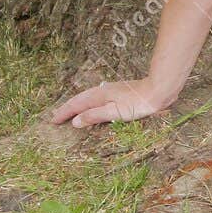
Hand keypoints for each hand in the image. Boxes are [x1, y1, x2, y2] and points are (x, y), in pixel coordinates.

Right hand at [50, 77, 173, 127]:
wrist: (158, 91)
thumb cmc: (138, 103)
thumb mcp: (114, 112)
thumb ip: (95, 116)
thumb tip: (75, 121)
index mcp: (99, 96)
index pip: (76, 105)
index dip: (64, 113)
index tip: (53, 121)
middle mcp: (103, 91)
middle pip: (80, 100)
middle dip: (67, 108)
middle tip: (56, 116)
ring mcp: (111, 91)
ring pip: (88, 98)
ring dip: (78, 105)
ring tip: (70, 112)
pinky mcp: (119, 93)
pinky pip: (97, 99)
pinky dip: (89, 104)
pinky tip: (94, 107)